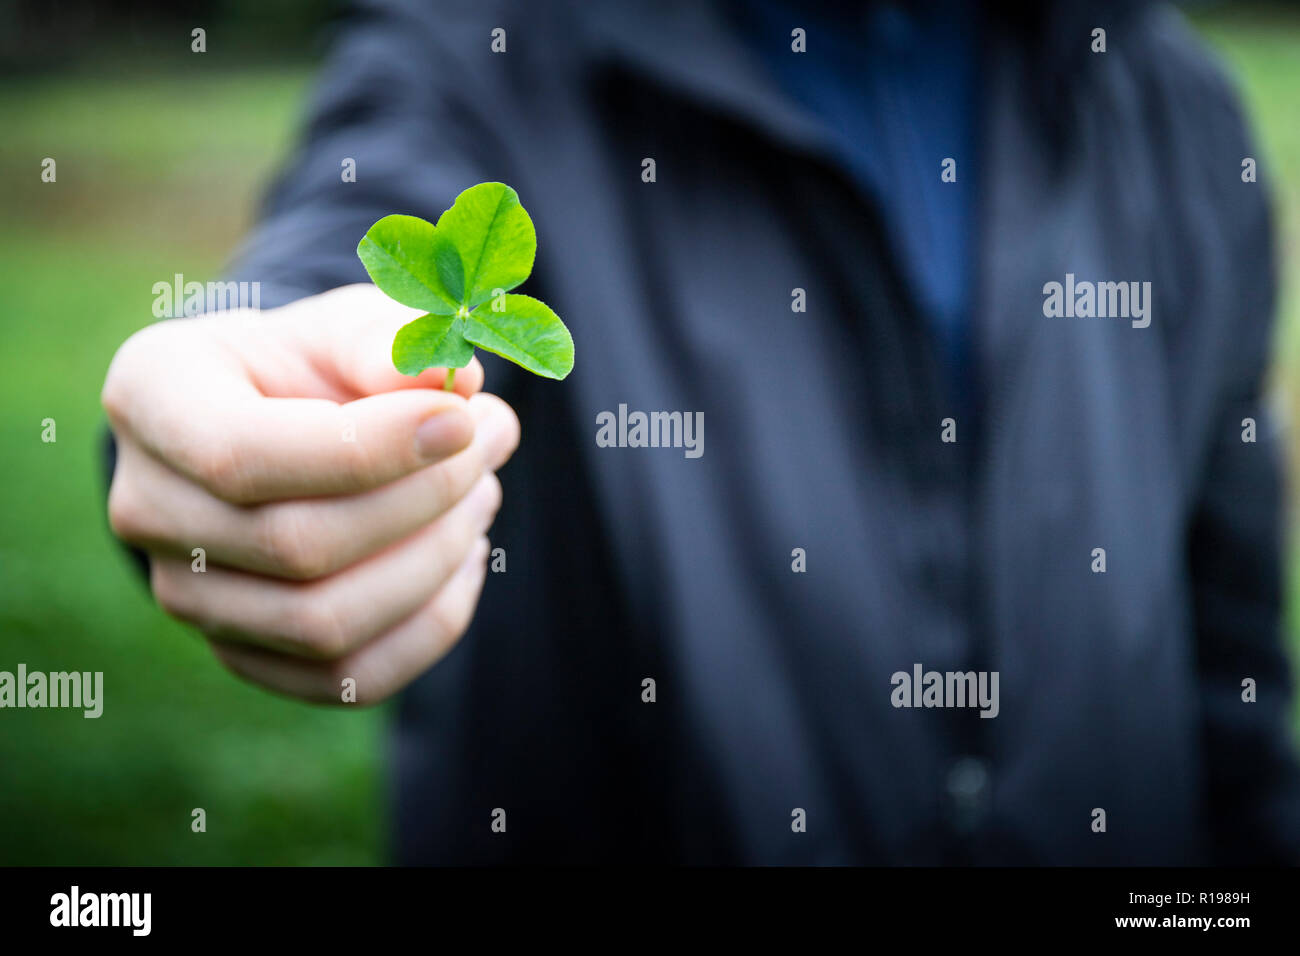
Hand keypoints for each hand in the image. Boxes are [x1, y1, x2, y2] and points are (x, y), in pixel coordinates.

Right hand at [101, 284, 519, 704]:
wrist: (278, 422)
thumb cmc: (313, 361)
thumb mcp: (347, 322)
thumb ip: (390, 340)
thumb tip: (453, 381)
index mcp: (153, 398)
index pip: (240, 454)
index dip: (366, 449)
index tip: (462, 419)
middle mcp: (146, 507)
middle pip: (295, 546)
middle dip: (424, 498)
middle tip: (492, 437)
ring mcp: (187, 594)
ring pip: (325, 624)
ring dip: (435, 560)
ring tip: (483, 491)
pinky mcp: (244, 653)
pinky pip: (348, 679)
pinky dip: (430, 626)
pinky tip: (465, 557)